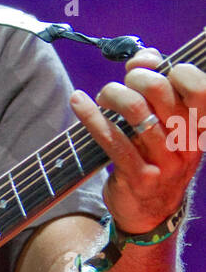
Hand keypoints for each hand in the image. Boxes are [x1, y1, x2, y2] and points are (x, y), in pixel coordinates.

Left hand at [69, 47, 205, 232]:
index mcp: (202, 126)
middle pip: (160, 90)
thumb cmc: (157, 157)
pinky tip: (78, 101)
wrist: (151, 213)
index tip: (148, 67)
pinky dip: (91, 116)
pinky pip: (112, 139)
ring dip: (111, 94)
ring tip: (103, 96)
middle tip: (122, 85)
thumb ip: (161, 89)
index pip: (197, 85)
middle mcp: (188, 143)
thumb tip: (143, 58)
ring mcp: (165, 162)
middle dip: (134, 78)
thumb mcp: (168, 127)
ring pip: (134, 111)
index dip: (169, 67)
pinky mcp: (139, 176)